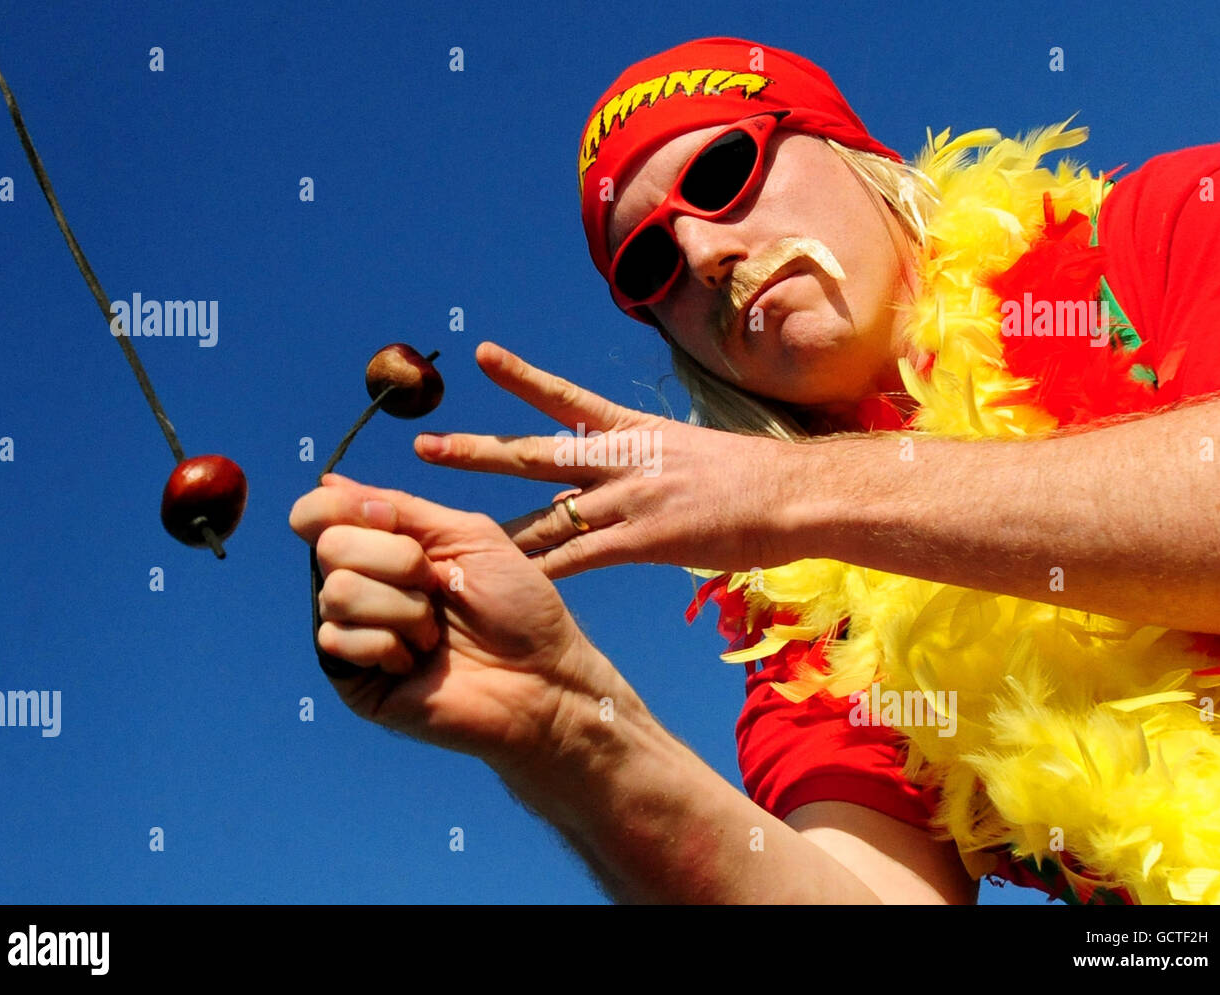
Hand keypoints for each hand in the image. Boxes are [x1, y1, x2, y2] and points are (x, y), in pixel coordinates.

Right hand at [289, 473, 602, 771]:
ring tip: (435, 633)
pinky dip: (388, 645)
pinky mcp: (353, 680)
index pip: (317, 513)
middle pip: (329, 546)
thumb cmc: (519, 607)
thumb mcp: (468, 536)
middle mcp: (360, 585)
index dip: (340, 507)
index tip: (391, 519)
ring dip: (402, 608)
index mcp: (384, 547)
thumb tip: (329, 479)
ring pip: (335, 592)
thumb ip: (402, 508)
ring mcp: (354, 633)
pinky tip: (416, 663)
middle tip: (438, 588)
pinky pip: (335, 641)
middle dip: (397, 560)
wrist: (545, 677)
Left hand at [413, 342, 794, 578]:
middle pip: (535, 452)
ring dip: (496, 528)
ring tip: (446, 538)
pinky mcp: (642, 541)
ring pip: (546, 512)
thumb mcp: (691, 449)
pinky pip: (579, 559)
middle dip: (478, 452)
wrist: (794, 494)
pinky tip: (510, 583)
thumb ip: (645, 459)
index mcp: (633, 431)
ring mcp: (628, 500)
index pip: (565, 397)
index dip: (521, 377)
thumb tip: (617, 471)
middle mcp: (621, 459)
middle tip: (425, 445)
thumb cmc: (753, 475)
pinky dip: (544, 571)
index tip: (482, 355)